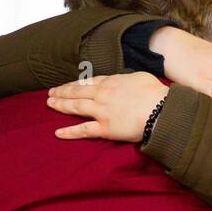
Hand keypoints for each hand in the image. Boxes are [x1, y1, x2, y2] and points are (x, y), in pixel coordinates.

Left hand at [47, 72, 168, 141]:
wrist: (162, 109)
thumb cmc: (156, 93)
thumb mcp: (140, 77)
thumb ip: (127, 78)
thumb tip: (124, 80)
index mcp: (112, 81)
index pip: (89, 81)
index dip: (76, 83)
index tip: (68, 85)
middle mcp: (102, 94)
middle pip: (77, 91)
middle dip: (62, 91)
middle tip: (51, 93)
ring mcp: (101, 111)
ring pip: (76, 107)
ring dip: (60, 105)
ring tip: (49, 104)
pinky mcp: (105, 128)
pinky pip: (83, 130)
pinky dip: (69, 132)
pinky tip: (57, 133)